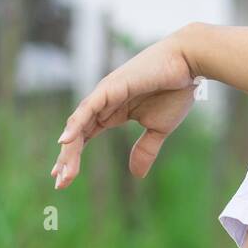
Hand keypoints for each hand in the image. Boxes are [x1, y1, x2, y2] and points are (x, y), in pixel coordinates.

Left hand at [51, 30, 198, 188]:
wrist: (188, 65)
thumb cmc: (175, 91)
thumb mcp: (159, 129)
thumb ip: (145, 150)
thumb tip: (137, 176)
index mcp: (112, 113)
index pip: (86, 137)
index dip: (74, 158)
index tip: (64, 179)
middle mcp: (103, 104)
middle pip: (78, 134)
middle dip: (68, 159)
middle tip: (60, 182)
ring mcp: (104, 94)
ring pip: (79, 124)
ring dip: (69, 148)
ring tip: (62, 171)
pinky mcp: (110, 87)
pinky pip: (88, 108)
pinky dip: (76, 124)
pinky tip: (65, 141)